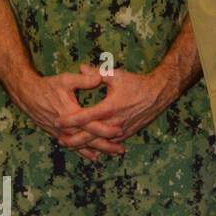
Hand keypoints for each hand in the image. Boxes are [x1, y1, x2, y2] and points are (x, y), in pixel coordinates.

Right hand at [10, 68, 124, 161]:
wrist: (27, 94)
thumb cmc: (48, 86)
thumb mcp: (66, 80)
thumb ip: (83, 80)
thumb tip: (99, 77)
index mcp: (70, 112)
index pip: (91, 124)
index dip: (105, 128)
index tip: (120, 129)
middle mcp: (65, 126)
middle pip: (88, 139)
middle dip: (106, 145)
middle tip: (121, 149)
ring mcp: (60, 132)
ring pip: (82, 145)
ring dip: (98, 149)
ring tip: (113, 153)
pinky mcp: (57, 134)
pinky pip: (72, 146)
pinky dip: (83, 152)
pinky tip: (94, 156)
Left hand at [58, 64, 172, 145]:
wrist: (158, 94)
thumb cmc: (137, 83)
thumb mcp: (116, 75)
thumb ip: (97, 73)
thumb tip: (81, 68)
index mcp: (109, 108)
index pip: (85, 117)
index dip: (70, 120)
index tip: (57, 121)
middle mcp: (114, 122)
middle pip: (90, 135)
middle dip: (74, 139)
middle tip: (60, 140)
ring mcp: (122, 129)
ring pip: (100, 142)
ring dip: (85, 145)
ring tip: (71, 145)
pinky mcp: (128, 132)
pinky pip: (111, 142)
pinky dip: (100, 145)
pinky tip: (92, 147)